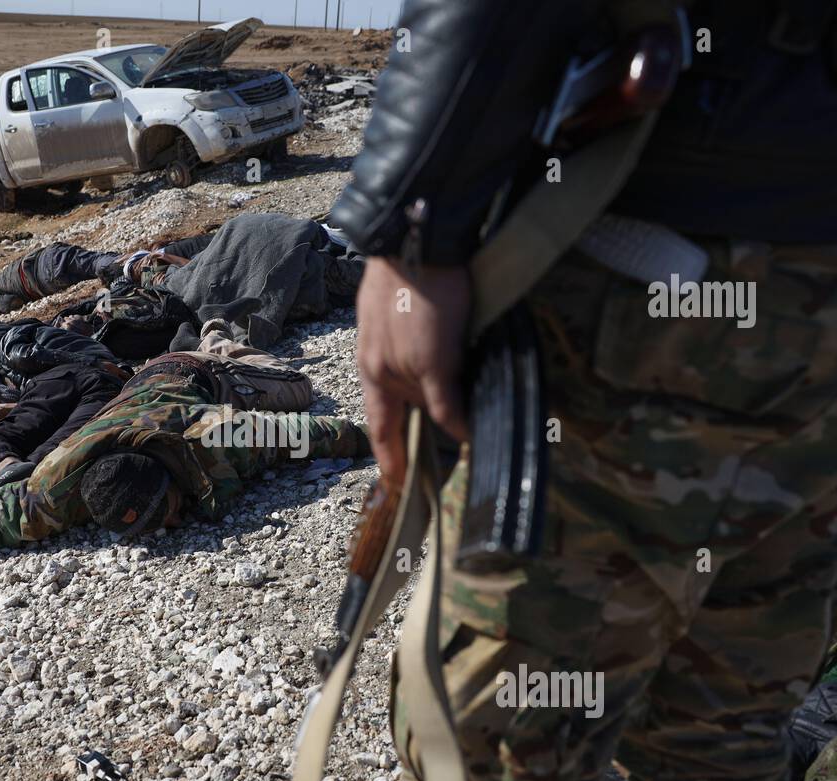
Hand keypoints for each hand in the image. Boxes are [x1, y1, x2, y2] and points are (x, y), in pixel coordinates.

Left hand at [355, 256, 469, 486]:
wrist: (415, 243)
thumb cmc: (404, 270)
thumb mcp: (382, 313)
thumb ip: (394, 346)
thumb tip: (423, 370)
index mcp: (367, 360)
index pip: (375, 420)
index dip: (385, 455)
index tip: (393, 482)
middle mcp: (379, 370)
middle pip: (406, 416)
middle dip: (420, 441)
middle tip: (438, 466)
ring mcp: (404, 370)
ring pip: (427, 410)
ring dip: (444, 426)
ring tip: (464, 441)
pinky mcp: (430, 364)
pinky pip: (444, 407)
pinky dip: (457, 424)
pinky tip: (469, 435)